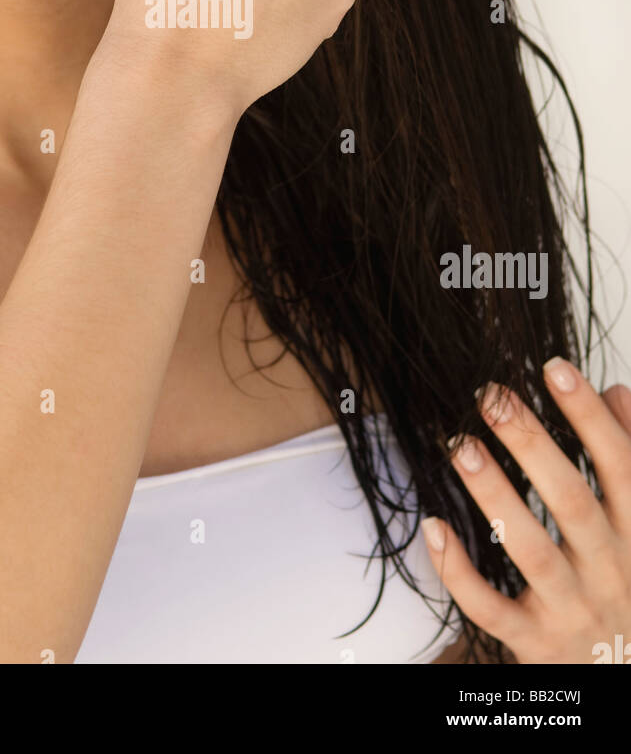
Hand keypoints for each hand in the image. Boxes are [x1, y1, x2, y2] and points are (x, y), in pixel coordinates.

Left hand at [421, 360, 630, 662]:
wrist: (625, 676)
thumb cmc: (629, 582)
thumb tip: (617, 392)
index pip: (620, 465)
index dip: (589, 416)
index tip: (553, 367)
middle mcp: (610, 570)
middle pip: (571, 500)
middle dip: (530, 444)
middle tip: (489, 395)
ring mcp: (571, 609)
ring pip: (532, 552)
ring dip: (494, 496)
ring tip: (460, 446)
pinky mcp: (534, 643)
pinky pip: (492, 609)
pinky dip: (459, 571)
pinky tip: (433, 527)